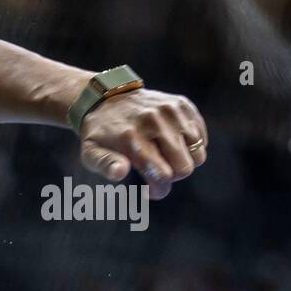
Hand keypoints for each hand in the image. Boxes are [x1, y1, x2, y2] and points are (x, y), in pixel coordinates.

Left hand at [78, 88, 207, 199]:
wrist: (107, 99)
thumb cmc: (100, 134)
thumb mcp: (90, 152)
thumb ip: (104, 165)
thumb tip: (120, 173)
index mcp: (131, 137)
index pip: (162, 175)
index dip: (160, 190)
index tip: (150, 191)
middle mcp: (154, 121)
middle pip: (184, 167)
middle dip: (172, 176)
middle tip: (157, 171)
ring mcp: (171, 111)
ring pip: (198, 153)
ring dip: (183, 161)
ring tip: (165, 157)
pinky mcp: (183, 105)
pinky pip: (201, 137)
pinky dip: (190, 146)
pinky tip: (173, 144)